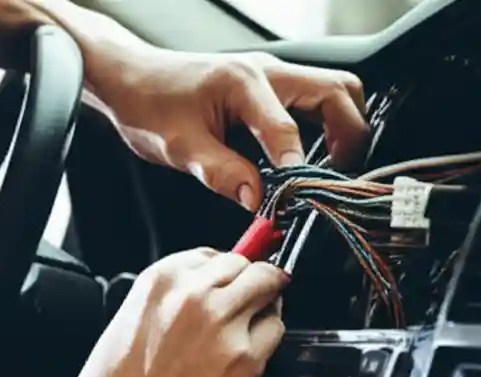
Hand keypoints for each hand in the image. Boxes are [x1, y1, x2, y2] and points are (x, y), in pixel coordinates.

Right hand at [53, 248, 287, 376]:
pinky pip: (276, 329)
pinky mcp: (247, 359)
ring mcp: (225, 324)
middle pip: (247, 266)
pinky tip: (247, 356)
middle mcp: (195, 295)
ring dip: (264, 304)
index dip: (225, 271)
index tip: (229, 282)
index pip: (213, 254)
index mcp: (160, 281)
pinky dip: (268, 338)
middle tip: (245, 304)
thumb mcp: (126, 324)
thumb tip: (201, 293)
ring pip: (269, 288)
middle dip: (249, 283)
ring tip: (248, 328)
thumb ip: (166, 301)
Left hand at [84, 47, 368, 210]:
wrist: (131, 78)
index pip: (287, 129)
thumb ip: (220, 173)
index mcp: (242, 82)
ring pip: (335, 90)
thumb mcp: (178, 147)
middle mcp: (266, 71)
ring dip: (343, 127)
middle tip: (336, 178)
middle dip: (348, 136)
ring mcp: (272, 75)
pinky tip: (309, 157)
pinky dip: (327, 126)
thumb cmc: (149, 104)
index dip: (296, 169)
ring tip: (329, 168)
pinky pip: (316, 99)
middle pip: (338, 92)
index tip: (296, 199)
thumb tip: (257, 200)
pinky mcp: (271, 86)